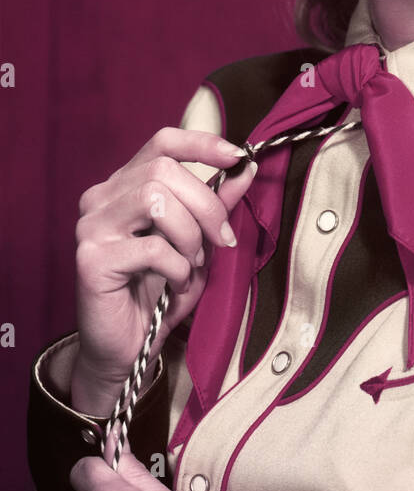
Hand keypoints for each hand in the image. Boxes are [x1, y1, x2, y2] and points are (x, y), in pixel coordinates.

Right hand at [72, 128, 257, 414]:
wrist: (127, 349)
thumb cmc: (161, 292)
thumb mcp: (199, 242)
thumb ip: (216, 204)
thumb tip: (245, 169)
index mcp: (124, 185)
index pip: (162, 141)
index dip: (201, 144)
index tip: (237, 157)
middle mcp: (101, 198)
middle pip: (164, 171)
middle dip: (206, 205)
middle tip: (221, 240)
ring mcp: (92, 226)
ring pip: (156, 200)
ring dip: (189, 235)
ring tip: (191, 264)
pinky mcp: (91, 258)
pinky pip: (152, 246)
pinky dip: (177, 267)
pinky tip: (175, 285)